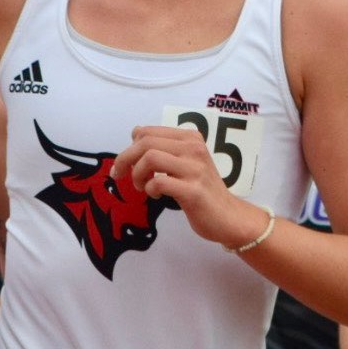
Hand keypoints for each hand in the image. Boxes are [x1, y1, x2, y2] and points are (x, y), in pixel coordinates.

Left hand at [113, 125, 257, 248]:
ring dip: (137, 174)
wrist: (228, 216)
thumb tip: (136, 132)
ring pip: (150, 158)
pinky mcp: (193, 191)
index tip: (124, 164)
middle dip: (125, 159)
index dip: (129, 146)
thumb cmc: (203, 190)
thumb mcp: (186, 162)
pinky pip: (159, 182)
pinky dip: (150, 189)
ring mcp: (195, 169)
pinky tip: (157, 196)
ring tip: (142, 187)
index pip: (148, 132)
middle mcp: (194, 149)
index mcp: (191, 138)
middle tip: (119, 175)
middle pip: (146, 143)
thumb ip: (165, 148)